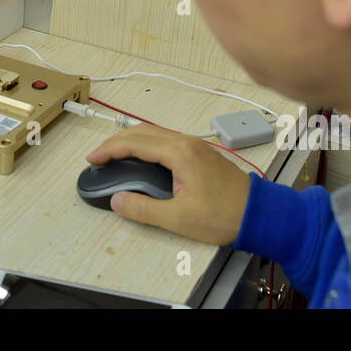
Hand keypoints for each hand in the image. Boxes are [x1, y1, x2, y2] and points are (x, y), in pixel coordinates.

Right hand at [85, 125, 251, 245]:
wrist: (258, 214)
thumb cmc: (223, 216)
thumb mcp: (178, 218)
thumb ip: (143, 208)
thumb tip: (118, 200)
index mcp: (179, 153)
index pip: (134, 143)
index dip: (109, 150)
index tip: (92, 159)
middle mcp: (187, 142)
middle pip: (142, 132)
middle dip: (116, 142)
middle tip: (99, 158)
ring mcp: (195, 146)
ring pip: (155, 134)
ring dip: (131, 141)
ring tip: (115, 157)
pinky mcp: (200, 153)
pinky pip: (166, 140)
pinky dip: (147, 145)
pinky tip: (142, 159)